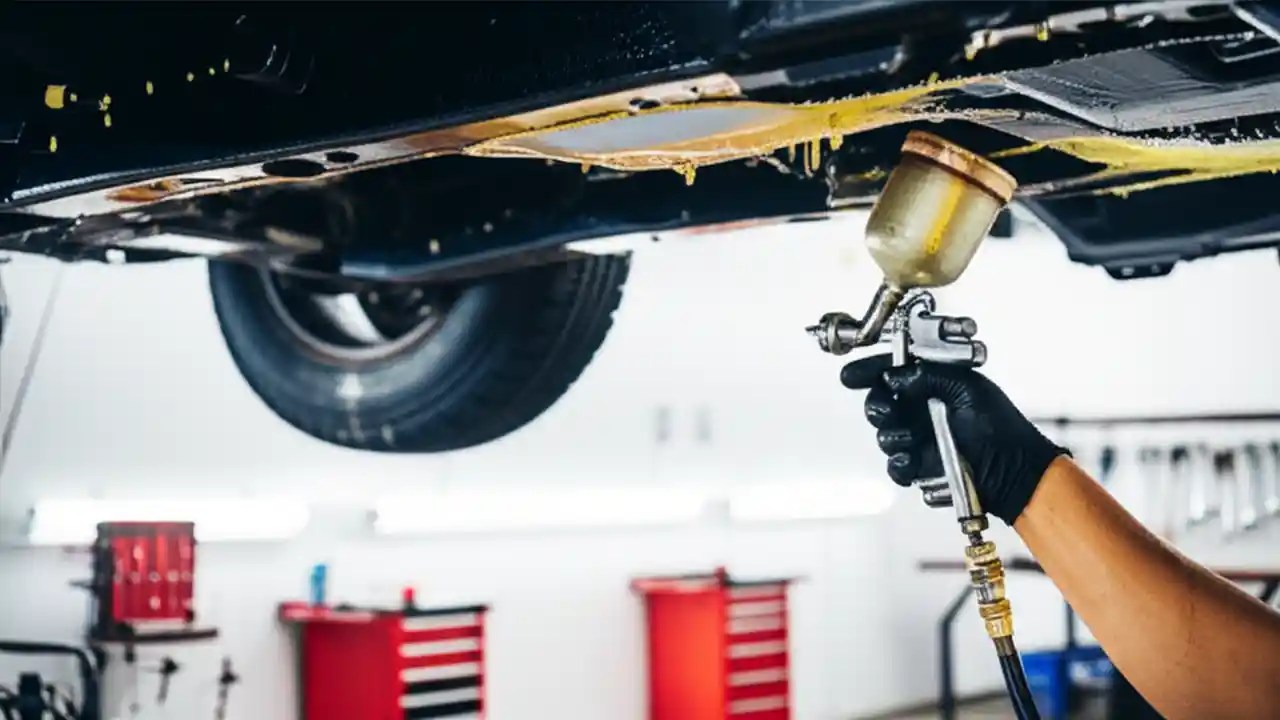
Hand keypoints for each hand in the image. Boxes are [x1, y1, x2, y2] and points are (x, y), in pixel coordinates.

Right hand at [840, 354, 1064, 524]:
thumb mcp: (968, 388)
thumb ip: (928, 376)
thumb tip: (895, 375)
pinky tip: (914, 461)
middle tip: (888, 410)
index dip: (869, 371)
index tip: (852, 376)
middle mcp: (922, 410)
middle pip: (879, 402)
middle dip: (878, 406)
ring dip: (893, 437)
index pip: (893, 371)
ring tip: (914, 439)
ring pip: (884, 435)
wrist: (1013, 471)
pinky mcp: (919, 467)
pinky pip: (894, 466)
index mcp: (933, 385)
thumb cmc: (1000, 427)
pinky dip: (900, 464)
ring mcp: (918, 439)